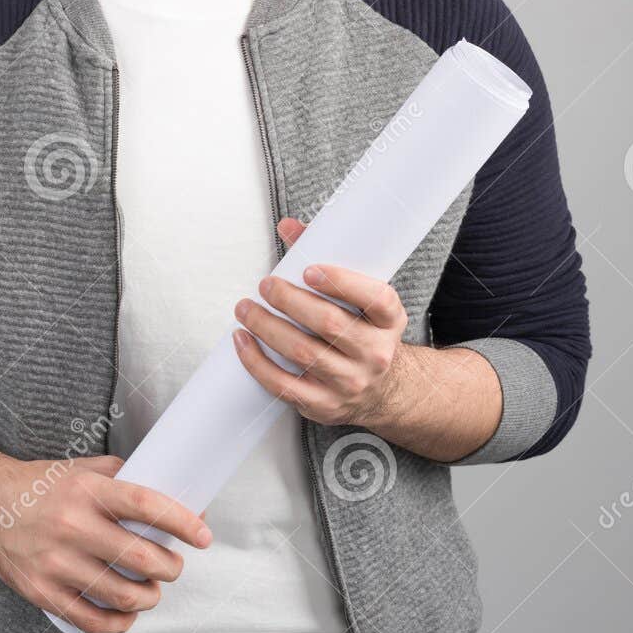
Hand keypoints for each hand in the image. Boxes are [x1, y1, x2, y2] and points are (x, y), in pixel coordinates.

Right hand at [0, 450, 213, 632]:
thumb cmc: (43, 486)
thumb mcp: (83, 469)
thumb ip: (127, 478)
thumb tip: (177, 498)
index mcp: (87, 491)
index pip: (146, 505)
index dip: (182, 522)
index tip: (203, 536)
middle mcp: (72, 526)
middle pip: (141, 559)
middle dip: (171, 567)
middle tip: (174, 565)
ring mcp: (55, 563)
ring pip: (122, 595)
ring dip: (149, 597)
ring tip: (152, 590)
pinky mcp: (41, 591)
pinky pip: (91, 620)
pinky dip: (118, 623)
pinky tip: (126, 614)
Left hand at [231, 216, 407, 428]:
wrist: (382, 390)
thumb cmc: (364, 333)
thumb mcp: (363, 297)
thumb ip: (327, 257)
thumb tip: (288, 227)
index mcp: (389, 320)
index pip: (376, 299)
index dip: (342, 282)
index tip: (309, 269)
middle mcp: (375, 353)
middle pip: (330, 324)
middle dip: (290, 301)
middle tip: (266, 285)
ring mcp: (351, 382)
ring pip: (303, 353)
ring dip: (267, 327)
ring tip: (245, 309)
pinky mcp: (325, 405)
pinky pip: (285, 386)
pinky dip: (258, 363)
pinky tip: (243, 342)